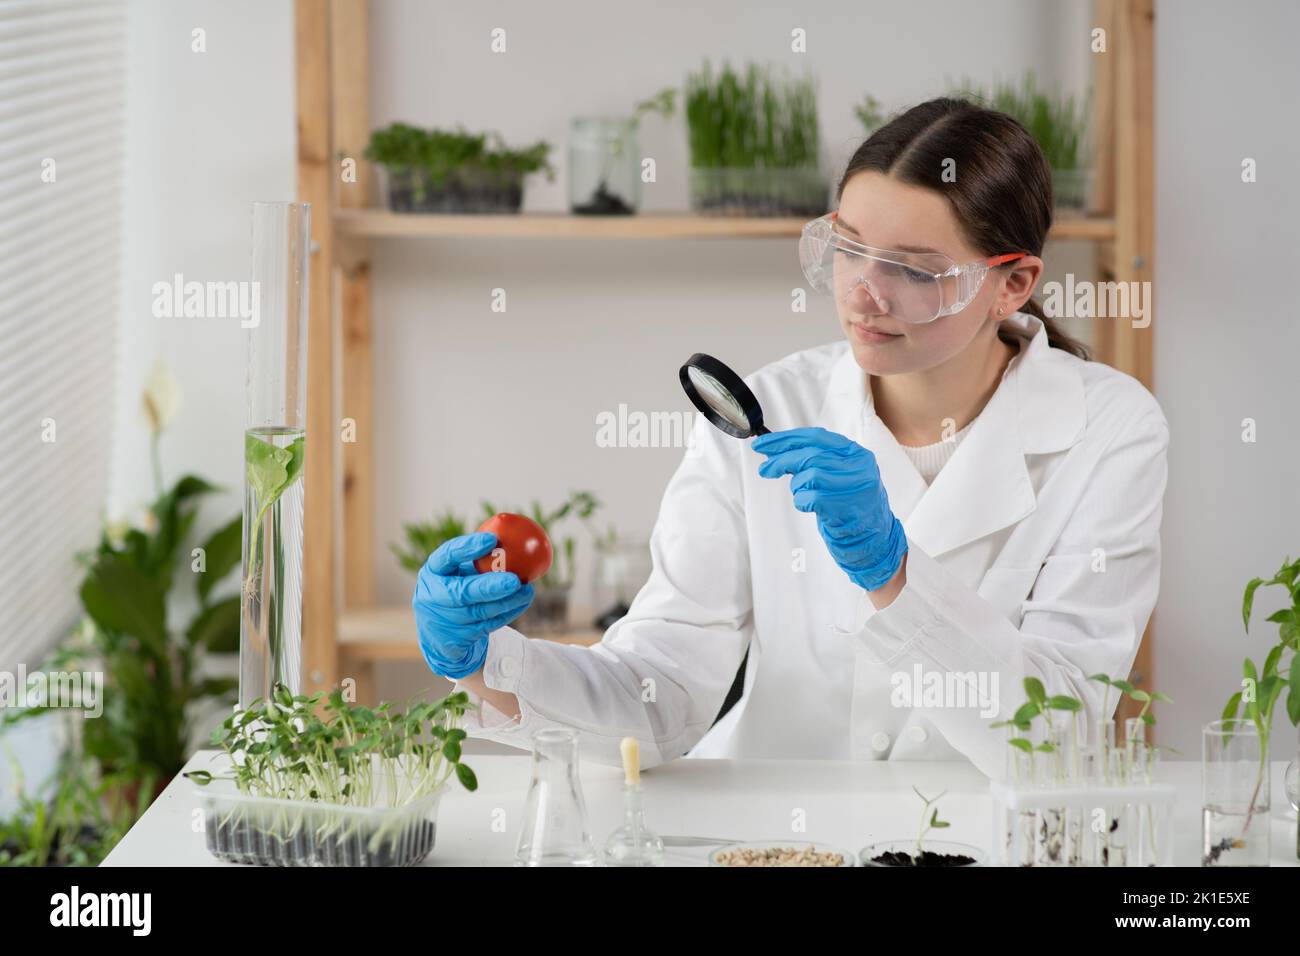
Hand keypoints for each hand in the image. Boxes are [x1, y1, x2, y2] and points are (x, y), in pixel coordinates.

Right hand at [412, 532, 534, 678]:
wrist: (439, 635)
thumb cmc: (456, 590)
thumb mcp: (458, 573)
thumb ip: (478, 560)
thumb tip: (516, 539)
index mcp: (432, 571)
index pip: (446, 556)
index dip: (468, 547)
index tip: (492, 540)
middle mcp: (431, 596)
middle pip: (461, 592)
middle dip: (490, 586)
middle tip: (515, 580)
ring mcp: (442, 621)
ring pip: (479, 612)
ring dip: (507, 602)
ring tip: (528, 591)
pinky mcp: (455, 640)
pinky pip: (487, 625)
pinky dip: (507, 613)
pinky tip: (522, 602)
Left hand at [753, 427, 907, 591]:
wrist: (873, 536)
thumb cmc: (850, 502)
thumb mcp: (839, 473)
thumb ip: (815, 459)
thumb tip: (775, 450)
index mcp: (855, 453)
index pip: (816, 437)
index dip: (786, 439)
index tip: (763, 444)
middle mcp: (858, 467)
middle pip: (810, 455)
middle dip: (781, 461)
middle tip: (765, 468)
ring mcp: (853, 487)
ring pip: (809, 476)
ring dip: (797, 486)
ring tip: (802, 493)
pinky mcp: (845, 507)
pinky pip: (810, 498)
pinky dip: (801, 501)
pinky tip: (807, 505)